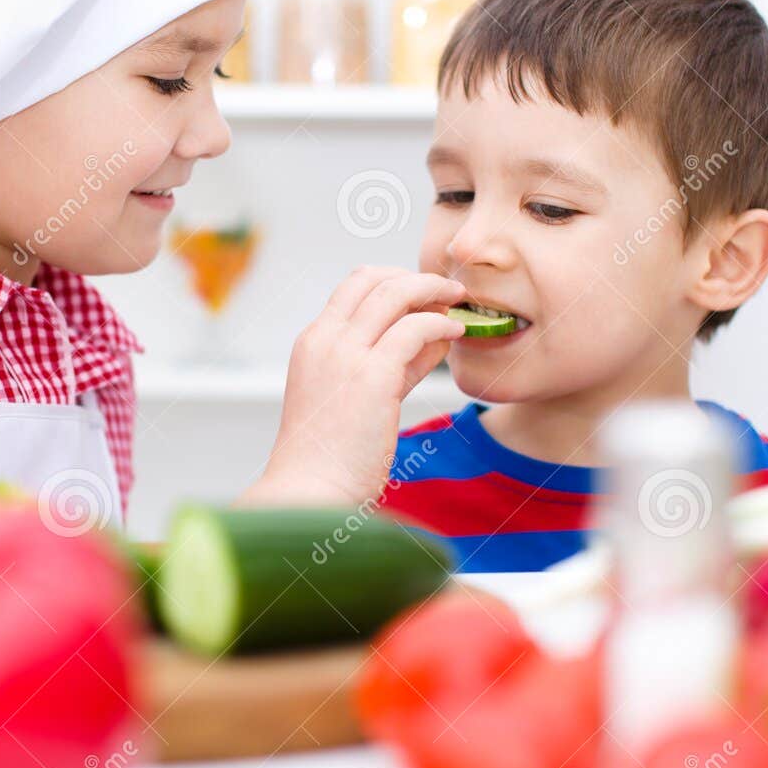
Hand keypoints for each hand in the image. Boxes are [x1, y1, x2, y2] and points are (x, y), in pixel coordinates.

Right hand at [243, 267, 465, 505]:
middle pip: (372, 278)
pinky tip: (455, 335)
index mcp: (313, 343)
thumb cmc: (329, 456)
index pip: (353, 287)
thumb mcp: (352, 398)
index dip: (392, 282)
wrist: (309, 490)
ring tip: (457, 303)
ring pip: (395, 293)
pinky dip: (440, 325)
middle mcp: (325, 340)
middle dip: (414, 276)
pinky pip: (415, 329)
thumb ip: (388, 365)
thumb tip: (429, 341)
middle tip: (446, 289)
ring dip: (433, 291)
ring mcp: (346, 355)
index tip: (421, 295)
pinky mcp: (373, 376)